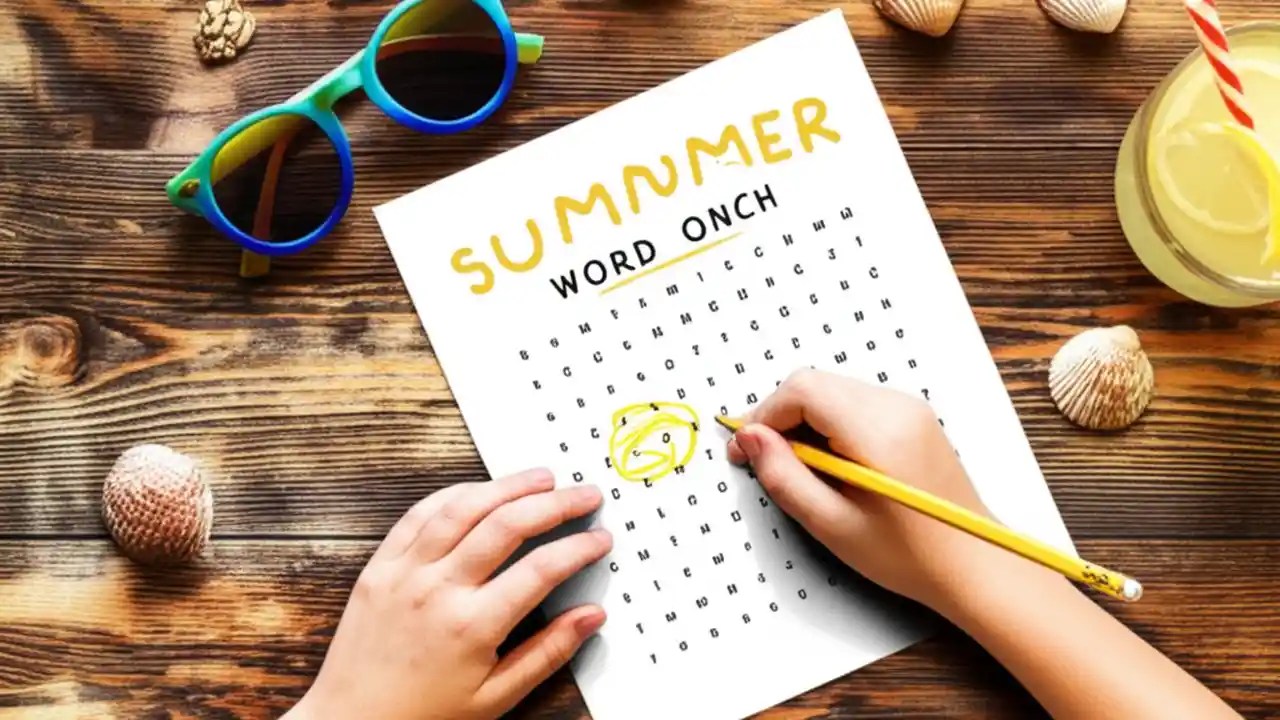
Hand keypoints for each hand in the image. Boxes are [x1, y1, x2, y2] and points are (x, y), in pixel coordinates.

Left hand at [284, 469, 611, 719]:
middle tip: (583, 495)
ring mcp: (404, 573)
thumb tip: (592, 616)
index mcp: (471, 627)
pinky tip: (479, 490)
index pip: (541, 569)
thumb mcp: (496, 697)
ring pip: (462, 507)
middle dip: (555, 504)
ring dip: (506, 486)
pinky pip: (418, 514)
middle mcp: (437, 591)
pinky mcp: (379, 566)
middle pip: (507, 525)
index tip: (600, 538)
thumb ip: (548, 652)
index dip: (579, 547)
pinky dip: (453, 494)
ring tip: (541, 478)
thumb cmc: (423, 714)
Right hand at [726, 369, 1046, 613]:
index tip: (745, 449)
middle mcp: (897, 407)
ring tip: (801, 470)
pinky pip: (855, 403)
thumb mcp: (832, 524)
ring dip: (805, 422)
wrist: (973, 563)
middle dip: (781, 417)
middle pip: (815, 384)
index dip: (764, 415)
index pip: (803, 390)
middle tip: (764, 461)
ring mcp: (909, 408)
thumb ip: (785, 476)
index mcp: (879, 431)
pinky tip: (830, 465)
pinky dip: (830, 424)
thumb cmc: (910, 555)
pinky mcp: (912, 417)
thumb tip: (751, 439)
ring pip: (833, 391)